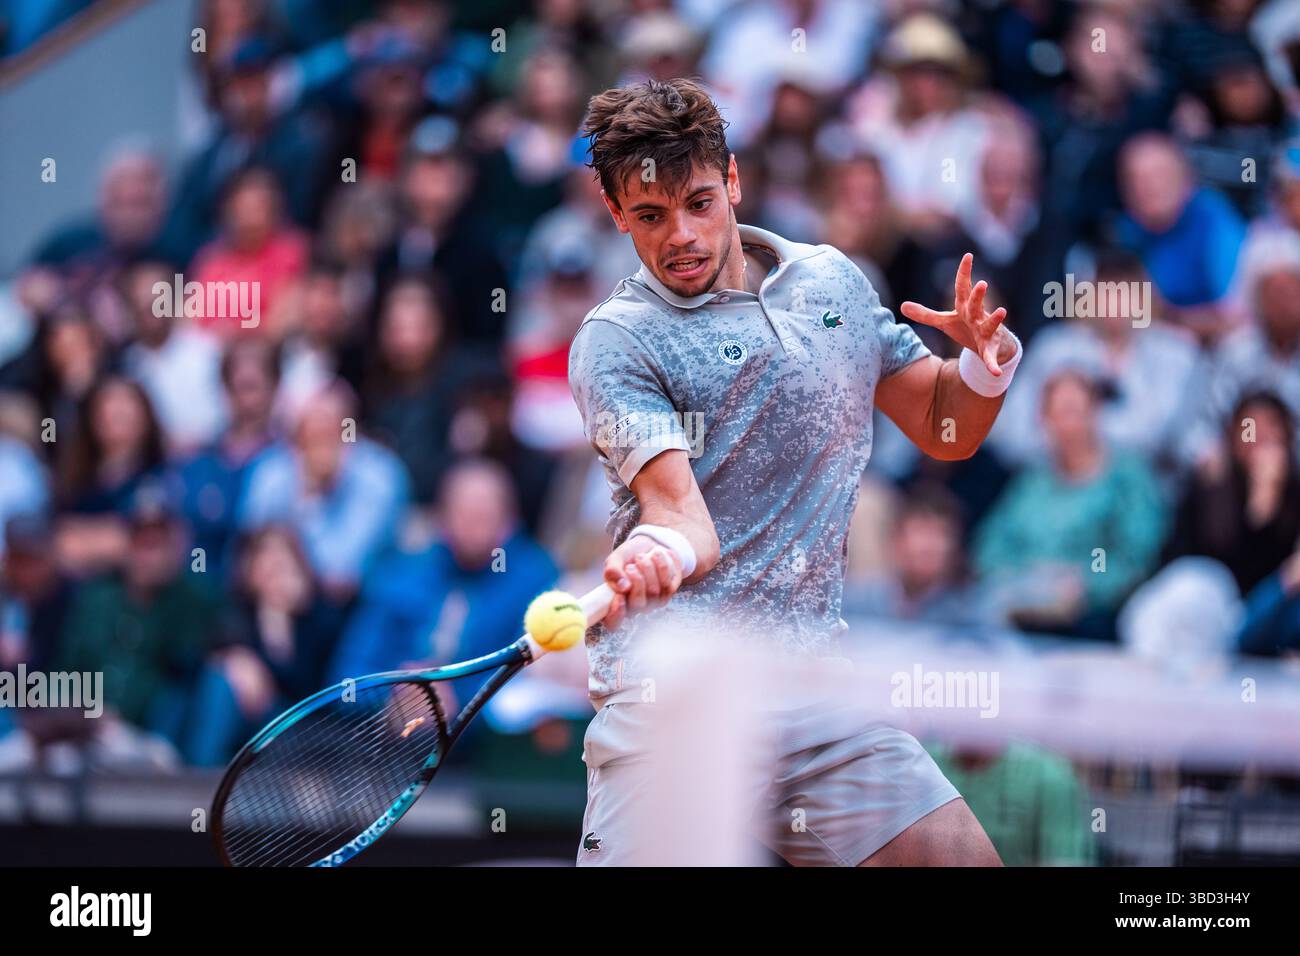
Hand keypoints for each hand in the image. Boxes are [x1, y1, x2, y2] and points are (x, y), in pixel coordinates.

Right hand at [601, 534, 683, 630]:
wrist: (650, 546)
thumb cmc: (629, 556)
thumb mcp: (616, 558)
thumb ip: (612, 570)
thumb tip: (620, 586)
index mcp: (615, 601)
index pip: (613, 622)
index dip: (616, 614)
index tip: (618, 596)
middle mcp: (634, 607)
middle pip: (637, 603)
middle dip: (636, 580)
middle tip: (631, 565)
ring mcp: (652, 602)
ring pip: (653, 592)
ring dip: (648, 569)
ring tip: (642, 556)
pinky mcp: (668, 593)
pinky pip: (666, 583)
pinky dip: (661, 565)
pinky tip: (656, 556)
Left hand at [900, 253, 1010, 375]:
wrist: (989, 346)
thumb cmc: (967, 328)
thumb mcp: (944, 321)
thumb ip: (925, 315)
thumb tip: (902, 306)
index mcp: (965, 307)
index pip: (963, 288)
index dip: (964, 272)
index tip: (968, 255)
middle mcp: (978, 316)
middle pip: (977, 304)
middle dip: (979, 295)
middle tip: (982, 284)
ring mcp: (987, 331)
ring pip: (991, 324)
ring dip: (995, 319)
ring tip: (1002, 311)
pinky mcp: (991, 348)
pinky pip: (991, 357)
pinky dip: (993, 364)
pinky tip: (995, 372)